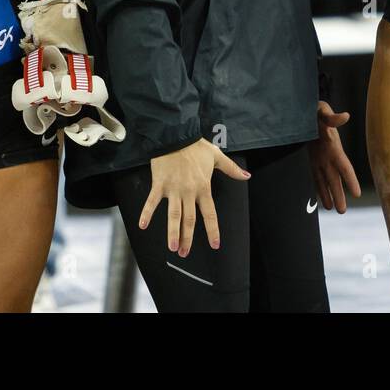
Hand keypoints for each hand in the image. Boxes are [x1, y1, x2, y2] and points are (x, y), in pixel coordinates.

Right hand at [140, 139, 248, 256]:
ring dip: (173, 232)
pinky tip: (142, 226)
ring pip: (174, 215)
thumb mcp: (217, 156)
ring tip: (173, 247)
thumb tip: (246, 176)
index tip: (214, 245)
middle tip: (184, 253)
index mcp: (203, 187)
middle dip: (188, 238)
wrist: (176, 135)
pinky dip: (146, 213)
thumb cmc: (196, 147)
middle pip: (189, 220)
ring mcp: (173, 189)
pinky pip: (152, 202)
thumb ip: (231, 169)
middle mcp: (189, 192)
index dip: (212, 230)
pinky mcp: (159, 185)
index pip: (210, 213)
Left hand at [310, 101, 360, 212]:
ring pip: (326, 180)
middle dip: (339, 194)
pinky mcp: (313, 159)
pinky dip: (319, 188)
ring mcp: (321, 159)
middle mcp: (329, 156)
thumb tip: (345, 116)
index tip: (357, 193)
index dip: (350, 180)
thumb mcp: (323, 111)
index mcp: (334, 147)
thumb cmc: (317, 110)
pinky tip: (322, 200)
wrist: (308, 111)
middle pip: (335, 179)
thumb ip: (332, 117)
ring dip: (330, 194)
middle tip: (342, 211)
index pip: (344, 167)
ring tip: (334, 210)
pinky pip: (316, 176)